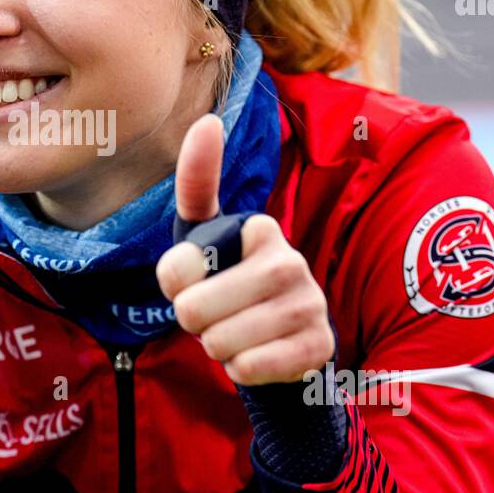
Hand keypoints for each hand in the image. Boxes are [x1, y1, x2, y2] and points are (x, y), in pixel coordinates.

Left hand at [155, 115, 334, 385]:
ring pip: (222, 341)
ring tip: (234, 334)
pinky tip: (255, 355)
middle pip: (194, 308)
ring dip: (216, 347)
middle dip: (191, 321)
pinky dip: (240, 369)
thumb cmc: (230, 288)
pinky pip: (251, 367)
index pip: (184, 251)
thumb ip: (192, 198)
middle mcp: (288, 259)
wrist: (280, 345)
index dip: (174, 275)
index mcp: (258, 229)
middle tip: (210, 317)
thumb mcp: (200, 244)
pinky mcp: (319, 344)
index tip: (187, 275)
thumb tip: (207, 123)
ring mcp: (310, 302)